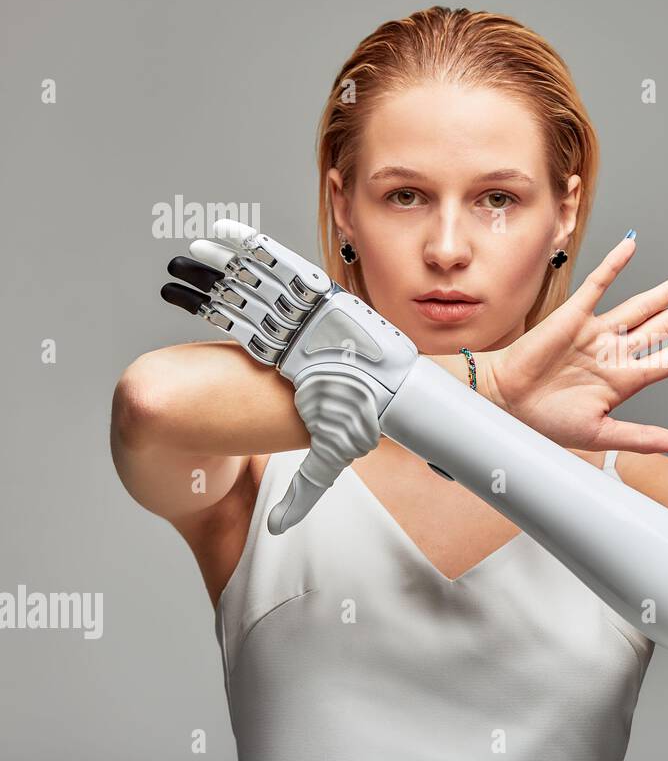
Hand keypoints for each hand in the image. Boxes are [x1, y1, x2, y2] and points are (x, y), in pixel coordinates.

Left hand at [160, 219, 409, 532]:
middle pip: (242, 297)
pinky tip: (229, 232)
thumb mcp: (325, 460)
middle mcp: (295, 330)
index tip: (175, 292)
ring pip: (259, 281)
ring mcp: (311, 312)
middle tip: (174, 262)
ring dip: (224, 261)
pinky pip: (289, 269)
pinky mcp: (328, 297)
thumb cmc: (367, 423)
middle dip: (208, 279)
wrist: (399, 401)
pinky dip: (259, 250)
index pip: (240, 325)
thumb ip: (300, 492)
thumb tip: (275, 527)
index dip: (208, 306)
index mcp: (288, 357)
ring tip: (191, 245)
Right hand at [482, 231, 667, 453]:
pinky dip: (615, 264)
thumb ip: (643, 438)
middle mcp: (616, 352)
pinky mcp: (573, 315)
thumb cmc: (546, 422)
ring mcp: (597, 332)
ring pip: (641, 305)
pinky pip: (598, 284)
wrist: (505, 404)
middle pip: (665, 326)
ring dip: (667, 290)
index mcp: (626, 381)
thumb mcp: (600, 435)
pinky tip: (632, 245)